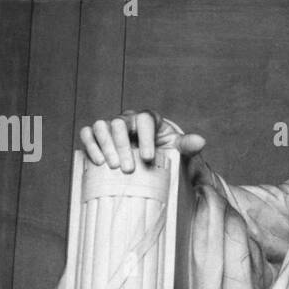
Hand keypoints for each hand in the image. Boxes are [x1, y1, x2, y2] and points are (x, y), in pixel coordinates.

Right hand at [79, 110, 205, 172]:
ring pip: (102, 126)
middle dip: (122, 146)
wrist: (153, 160)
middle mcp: (128, 119)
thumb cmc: (166, 153)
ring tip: (112, 166)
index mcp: (149, 119)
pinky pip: (88, 133)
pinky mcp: (98, 136)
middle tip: (128, 169)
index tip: (148, 157)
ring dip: (105, 145)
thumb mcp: (179, 150)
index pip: (145, 119)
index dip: (145, 137)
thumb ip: (188, 146)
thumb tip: (200, 141)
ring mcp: (111, 127)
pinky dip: (90, 145)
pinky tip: (98, 161)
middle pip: (120, 124)